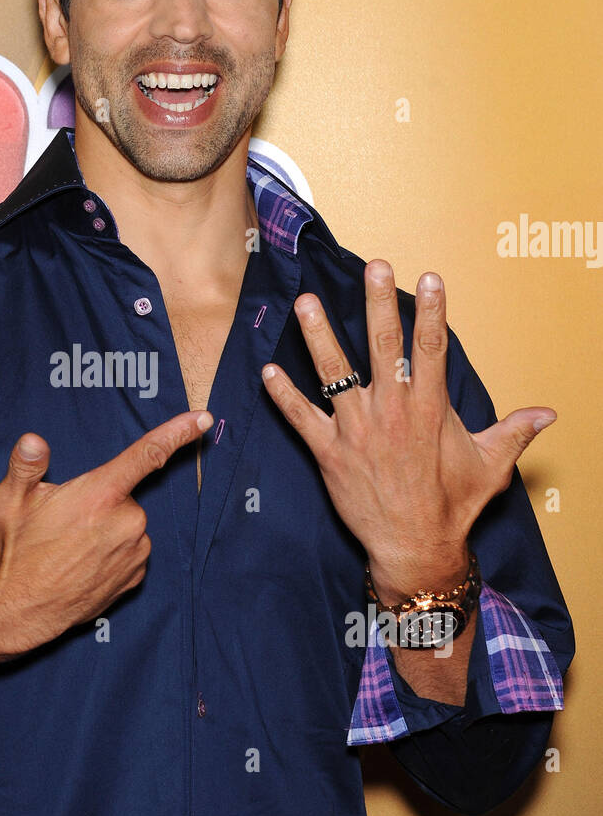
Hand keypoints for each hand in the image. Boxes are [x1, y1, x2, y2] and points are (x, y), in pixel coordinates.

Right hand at [0, 409, 212, 652]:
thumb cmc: (12, 553)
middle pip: (124, 495)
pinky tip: (82, 563)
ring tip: (69, 547)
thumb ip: (26, 465)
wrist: (17, 612)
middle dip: (100, 500)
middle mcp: (126, 523)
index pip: (147, 454)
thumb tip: (33, 441)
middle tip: (64, 521)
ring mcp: (134, 553)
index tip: (203, 418)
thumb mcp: (8, 501)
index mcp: (100, 495)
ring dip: (107, 528)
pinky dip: (112, 552)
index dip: (178, 432)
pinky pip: (131, 551)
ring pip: (128, 524)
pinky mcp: (135, 578)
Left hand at [260, 260, 555, 600]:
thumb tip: (549, 413)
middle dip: (377, 305)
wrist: (415, 548)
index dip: (432, 312)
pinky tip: (267, 370)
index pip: (432, 349)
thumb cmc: (454, 505)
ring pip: (334, 374)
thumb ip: (514, 432)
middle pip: (383, 347)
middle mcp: (392, 412)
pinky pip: (300, 418)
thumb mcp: (491, 466)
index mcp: (430, 409)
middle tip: (372, 267)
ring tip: (305, 301)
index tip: (429, 278)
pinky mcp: (329, 453)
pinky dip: (282, 395)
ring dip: (318, 336)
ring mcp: (357, 431)